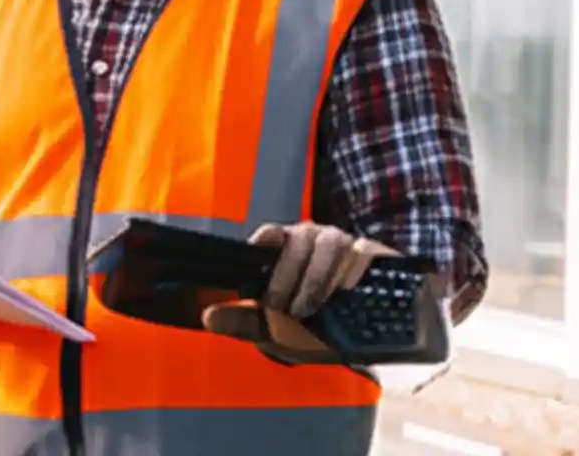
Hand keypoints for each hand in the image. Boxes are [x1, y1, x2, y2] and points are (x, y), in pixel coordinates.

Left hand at [201, 223, 398, 359]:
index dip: (264, 239)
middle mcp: (313, 241)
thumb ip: (245, 323)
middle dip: (284, 277)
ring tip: (308, 310)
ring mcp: (344, 243)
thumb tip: (207, 316)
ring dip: (313, 280)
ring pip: (325, 243)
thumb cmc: (317, 334)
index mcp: (285, 255)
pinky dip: (346, 276)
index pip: (271, 234)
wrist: (370, 344)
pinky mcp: (371, 252)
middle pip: (295, 239)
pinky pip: (356, 252)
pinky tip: (345, 294)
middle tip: (282, 308)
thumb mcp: (277, 335)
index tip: (258, 248)